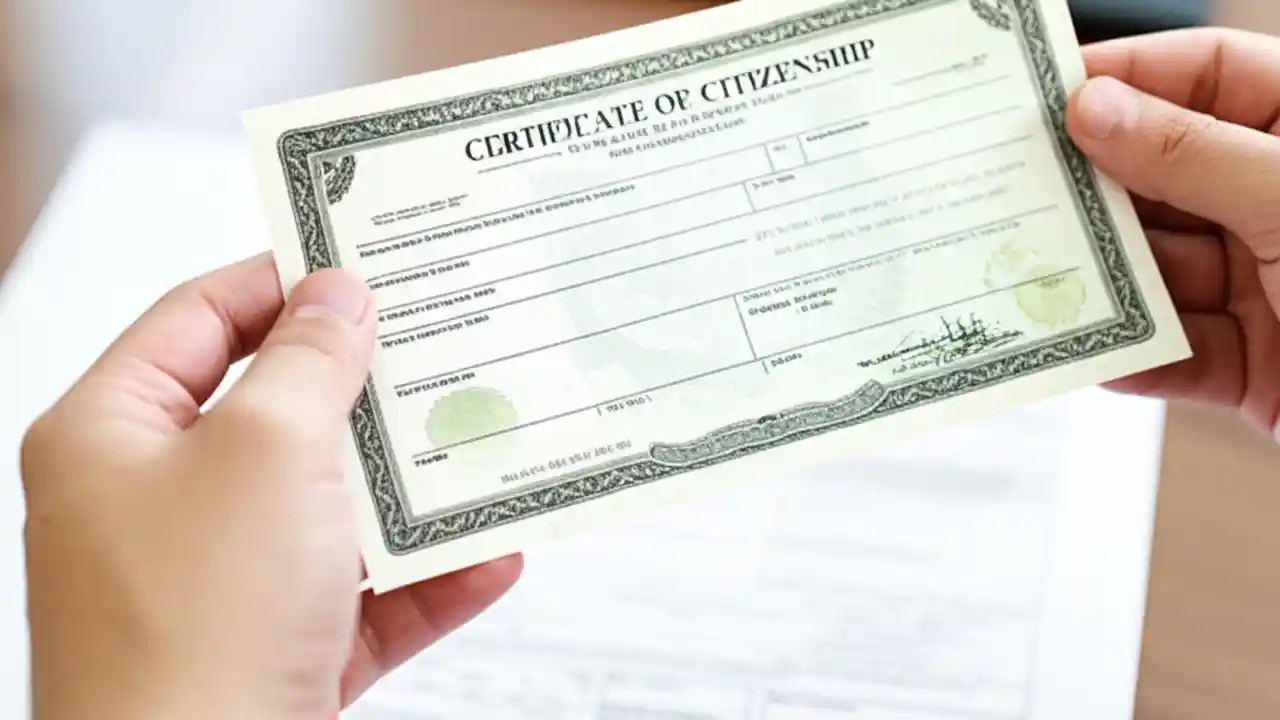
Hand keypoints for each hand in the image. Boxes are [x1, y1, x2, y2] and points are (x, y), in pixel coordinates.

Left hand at [20, 254, 521, 718]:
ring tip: (483, 445)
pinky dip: (424, 579)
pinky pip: (361, 597)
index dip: (282, 280)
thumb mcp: (267, 452)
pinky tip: (489, 556)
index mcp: (113, 437)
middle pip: (278, 416)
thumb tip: (338, 297)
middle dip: (367, 390)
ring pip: (329, 510)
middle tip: (440, 344)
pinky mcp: (271, 650)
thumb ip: (309, 361)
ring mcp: (217, 583)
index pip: (199, 320)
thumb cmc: (192, 624)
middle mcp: (156, 506)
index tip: (362, 257)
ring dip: (410, 489)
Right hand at [1066, 28, 1279, 437]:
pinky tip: (1085, 350)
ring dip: (1101, 279)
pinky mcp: (1256, 369)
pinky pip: (1175, 355)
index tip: (1044, 92)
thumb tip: (1095, 110)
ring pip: (1159, 271)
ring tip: (1030, 272)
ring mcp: (1270, 287)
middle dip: (1095, 187)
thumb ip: (1194, 156)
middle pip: (1165, 177)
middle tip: (1010, 187)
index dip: (1127, 77)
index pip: (1208, 78)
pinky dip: (1131, 358)